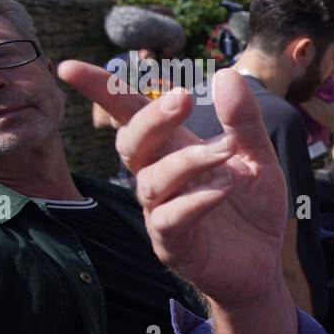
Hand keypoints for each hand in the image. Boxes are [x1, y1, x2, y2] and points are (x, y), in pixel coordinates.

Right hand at [58, 63, 288, 310]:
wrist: (263, 265)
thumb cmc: (251, 209)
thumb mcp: (258, 159)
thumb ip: (243, 122)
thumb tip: (227, 74)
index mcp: (173, 151)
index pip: (130, 115)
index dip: (102, 91)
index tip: (70, 68)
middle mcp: (159, 179)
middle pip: (132, 143)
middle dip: (152, 117)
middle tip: (183, 97)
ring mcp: (161, 213)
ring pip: (152, 181)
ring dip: (188, 161)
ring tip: (226, 154)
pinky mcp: (173, 245)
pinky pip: (172, 219)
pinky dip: (196, 200)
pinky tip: (224, 186)